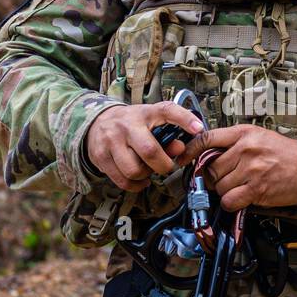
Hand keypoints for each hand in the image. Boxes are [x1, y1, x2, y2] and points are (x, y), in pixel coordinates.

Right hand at [85, 101, 203, 191]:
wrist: (98, 123)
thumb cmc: (132, 124)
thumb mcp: (151, 122)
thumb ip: (169, 135)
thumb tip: (180, 149)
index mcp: (145, 113)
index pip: (167, 111)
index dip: (185, 119)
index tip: (199, 129)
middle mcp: (127, 125)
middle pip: (150, 151)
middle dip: (163, 165)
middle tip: (165, 166)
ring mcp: (111, 141)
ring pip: (135, 170)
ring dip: (146, 176)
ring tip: (146, 169)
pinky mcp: (100, 156)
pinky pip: (123, 181)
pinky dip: (135, 185)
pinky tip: (138, 178)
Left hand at [176, 123, 296, 210]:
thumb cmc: (284, 153)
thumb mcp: (259, 137)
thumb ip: (235, 143)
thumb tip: (208, 155)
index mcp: (243, 133)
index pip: (207, 138)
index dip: (189, 150)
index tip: (181, 159)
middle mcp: (245, 149)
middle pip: (211, 168)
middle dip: (214, 178)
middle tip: (225, 179)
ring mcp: (251, 169)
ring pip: (219, 186)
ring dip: (224, 191)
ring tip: (239, 187)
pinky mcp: (257, 189)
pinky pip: (230, 200)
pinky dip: (231, 202)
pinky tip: (241, 198)